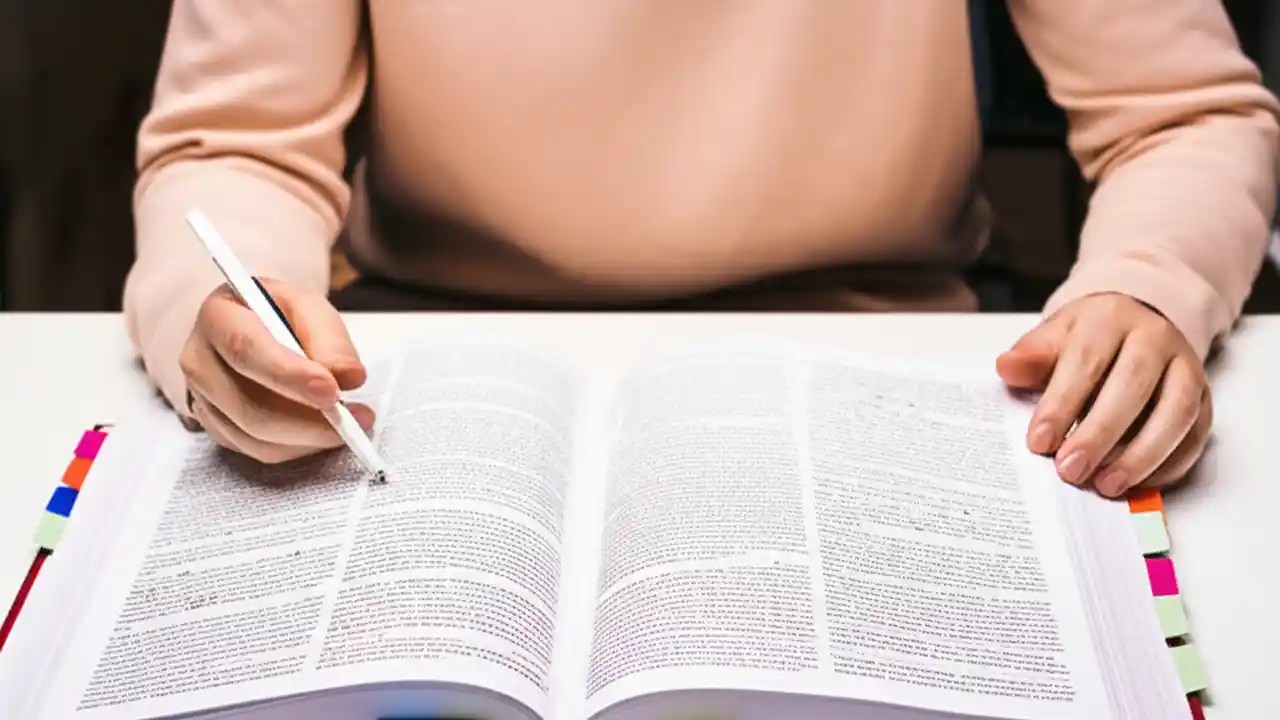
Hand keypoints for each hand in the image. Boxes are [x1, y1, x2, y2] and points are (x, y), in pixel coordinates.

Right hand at [179, 279, 373, 462]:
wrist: (255, 327)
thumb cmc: (280, 314)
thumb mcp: (309, 307)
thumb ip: (330, 339)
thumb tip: (349, 376)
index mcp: (217, 316)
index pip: (245, 350)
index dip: (289, 376)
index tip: (331, 391)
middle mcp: (199, 360)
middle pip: (249, 405)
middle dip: (308, 420)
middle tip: (354, 418)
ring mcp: (203, 399)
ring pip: (255, 436)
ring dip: (309, 438)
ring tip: (349, 426)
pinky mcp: (216, 427)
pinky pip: (258, 450)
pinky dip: (298, 448)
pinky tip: (322, 433)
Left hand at [996, 293, 1210, 497]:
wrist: (1136, 325)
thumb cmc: (1087, 339)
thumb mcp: (1054, 338)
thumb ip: (1032, 357)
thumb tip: (1006, 367)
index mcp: (1109, 319)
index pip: (1085, 361)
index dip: (1062, 404)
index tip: (1039, 442)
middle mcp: (1154, 339)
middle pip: (1133, 386)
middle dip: (1100, 434)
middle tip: (1070, 471)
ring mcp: (1187, 368)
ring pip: (1176, 413)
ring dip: (1142, 456)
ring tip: (1106, 486)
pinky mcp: (1204, 398)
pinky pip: (1195, 434)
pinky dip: (1169, 464)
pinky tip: (1139, 484)